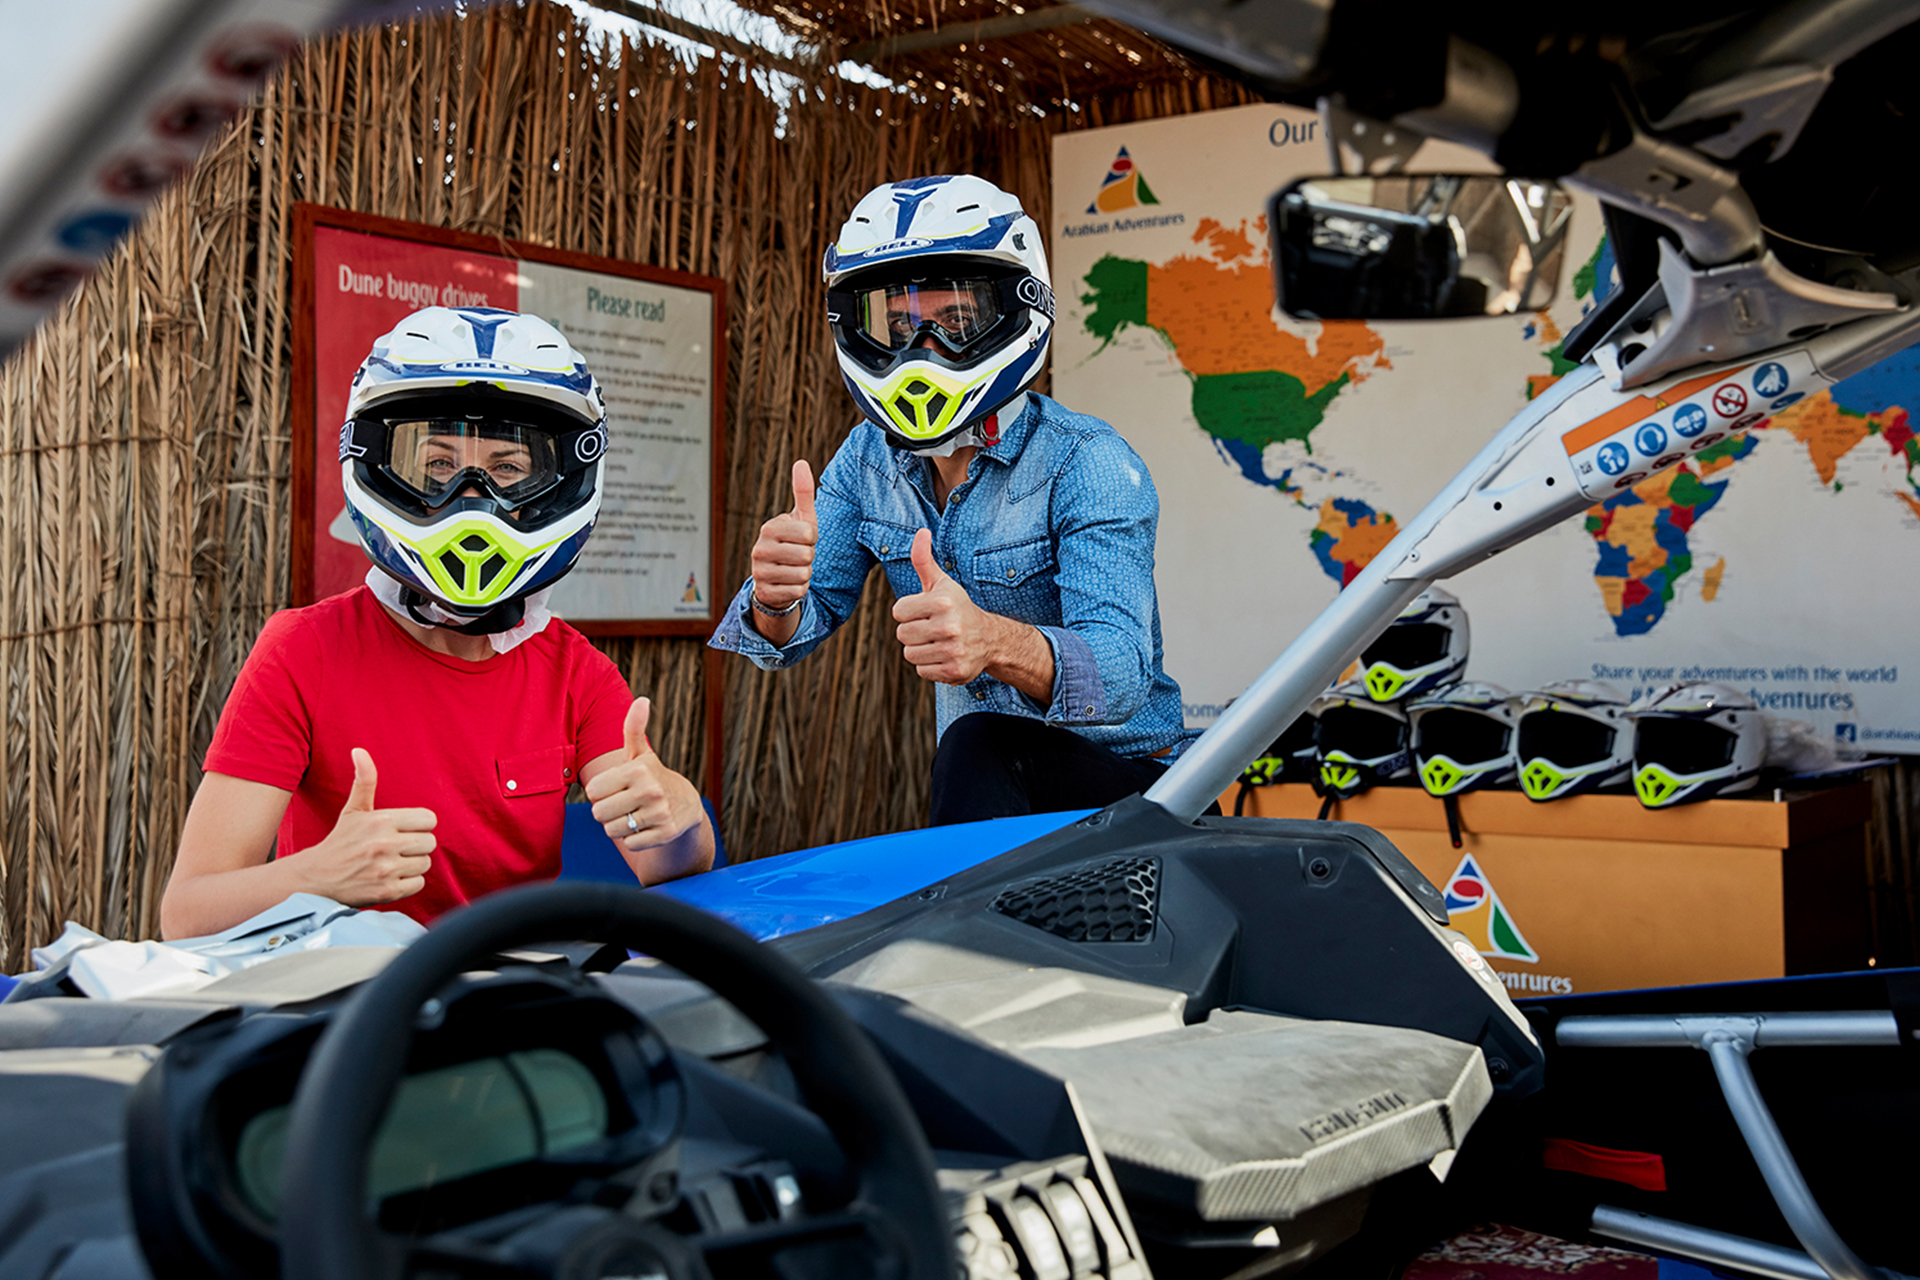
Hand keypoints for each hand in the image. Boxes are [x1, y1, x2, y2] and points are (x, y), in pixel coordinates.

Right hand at [294, 749, 435, 904]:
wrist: (316, 878)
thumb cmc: (340, 842)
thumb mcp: (353, 810)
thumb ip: (364, 781)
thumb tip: (360, 751)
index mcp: (380, 820)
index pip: (428, 819)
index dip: (419, 825)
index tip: (405, 829)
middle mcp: (384, 844)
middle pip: (430, 842)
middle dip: (417, 844)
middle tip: (398, 847)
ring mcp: (386, 869)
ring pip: (426, 863)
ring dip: (413, 864)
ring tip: (393, 862)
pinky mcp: (387, 891)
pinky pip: (419, 883)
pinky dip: (409, 882)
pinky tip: (391, 877)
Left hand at [586, 698, 704, 851]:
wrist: (686, 805)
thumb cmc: (651, 777)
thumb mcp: (641, 754)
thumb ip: (633, 728)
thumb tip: (641, 700)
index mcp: (637, 770)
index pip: (593, 791)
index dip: (601, 792)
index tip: (616, 788)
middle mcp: (649, 791)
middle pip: (599, 813)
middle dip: (607, 811)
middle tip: (624, 804)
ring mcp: (659, 814)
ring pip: (613, 830)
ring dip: (619, 826)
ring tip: (634, 815)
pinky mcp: (666, 834)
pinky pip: (631, 843)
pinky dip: (634, 839)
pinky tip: (646, 827)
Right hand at [748, 459, 817, 610]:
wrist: (776, 577)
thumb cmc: (794, 543)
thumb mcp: (801, 519)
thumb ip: (803, 492)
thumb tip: (801, 462)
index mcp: (769, 528)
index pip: (808, 534)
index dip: (812, 539)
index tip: (802, 540)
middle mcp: (759, 549)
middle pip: (807, 556)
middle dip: (809, 558)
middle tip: (797, 557)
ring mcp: (759, 572)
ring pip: (804, 575)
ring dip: (805, 575)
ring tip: (793, 569)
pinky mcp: (765, 593)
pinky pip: (798, 592)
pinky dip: (799, 590)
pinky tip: (788, 584)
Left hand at [893, 528, 997, 684]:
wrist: (989, 638)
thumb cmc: (957, 607)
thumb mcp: (941, 582)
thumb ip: (924, 559)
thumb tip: (921, 532)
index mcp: (942, 601)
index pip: (898, 612)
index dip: (909, 611)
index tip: (926, 611)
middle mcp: (949, 626)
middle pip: (902, 635)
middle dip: (914, 631)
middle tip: (932, 627)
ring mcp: (953, 650)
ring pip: (910, 654)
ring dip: (920, 649)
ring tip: (938, 642)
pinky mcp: (955, 671)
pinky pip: (922, 671)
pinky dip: (930, 665)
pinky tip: (944, 655)